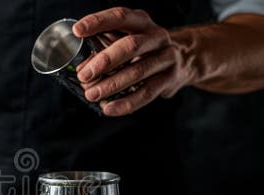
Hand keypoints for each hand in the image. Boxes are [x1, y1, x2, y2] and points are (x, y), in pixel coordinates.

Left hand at [73, 8, 192, 115]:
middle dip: (105, 61)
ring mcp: (166, 57)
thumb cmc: (145, 50)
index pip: (120, 17)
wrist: (185, 59)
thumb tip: (82, 69)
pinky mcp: (170, 78)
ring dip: (112, 85)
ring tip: (92, 95)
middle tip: (84, 75)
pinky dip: (126, 103)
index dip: (98, 21)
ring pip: (138, 72)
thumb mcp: (130, 39)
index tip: (78, 30)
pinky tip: (109, 108)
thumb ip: (107, 49)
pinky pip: (146, 93)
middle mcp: (156, 37)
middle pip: (131, 46)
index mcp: (141, 23)